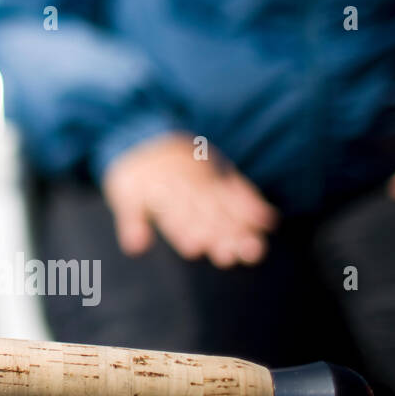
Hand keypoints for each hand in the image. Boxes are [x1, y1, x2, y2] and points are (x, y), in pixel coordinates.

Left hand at [100, 133, 277, 267]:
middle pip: (204, 214)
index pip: (174, 214)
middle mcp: (188, 186)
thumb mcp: (126, 194)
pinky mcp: (222, 174)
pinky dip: (253, 204)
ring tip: (254, 250)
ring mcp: (207, 180)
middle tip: (230, 258)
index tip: (194, 249)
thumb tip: (135, 248)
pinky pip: (240, 188)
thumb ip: (132, 221)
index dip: (183, 231)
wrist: (150, 137)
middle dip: (217, 236)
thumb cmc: (137, 175)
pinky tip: (268, 222)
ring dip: (240, 228)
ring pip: (226, 205)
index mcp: (162, 192)